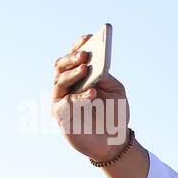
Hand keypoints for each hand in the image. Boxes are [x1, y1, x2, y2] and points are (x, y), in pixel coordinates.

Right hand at [52, 33, 130, 160]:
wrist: (114, 141)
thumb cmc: (114, 114)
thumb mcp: (116, 92)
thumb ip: (106, 78)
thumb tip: (96, 65)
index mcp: (80, 75)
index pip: (74, 55)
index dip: (79, 45)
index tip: (88, 37)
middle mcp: (67, 85)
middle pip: (62, 66)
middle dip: (72, 57)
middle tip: (85, 53)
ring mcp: (61, 99)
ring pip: (60, 81)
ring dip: (73, 73)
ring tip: (86, 67)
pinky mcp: (61, 116)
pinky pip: (66, 104)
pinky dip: (79, 97)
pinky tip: (92, 93)